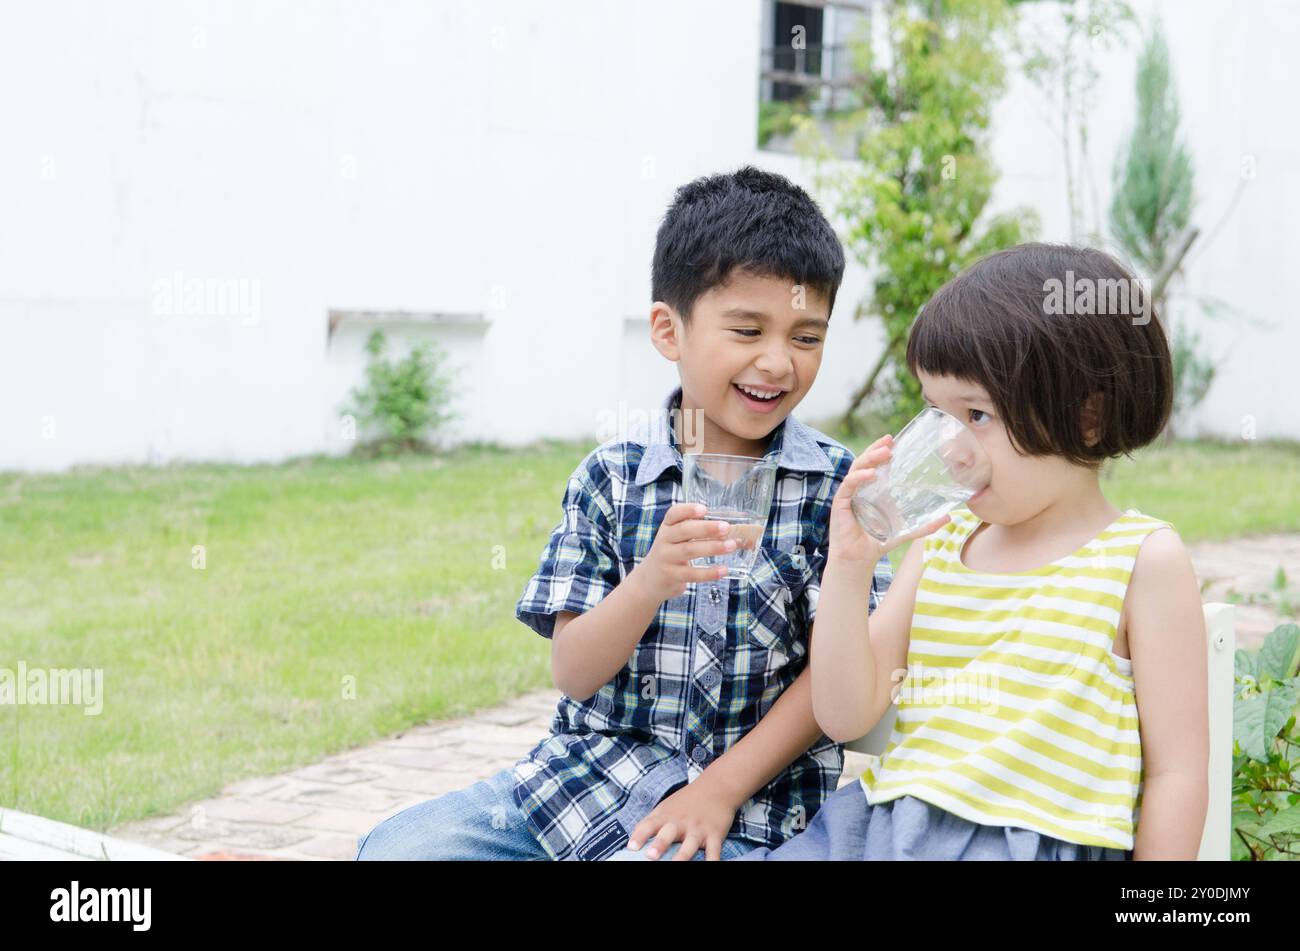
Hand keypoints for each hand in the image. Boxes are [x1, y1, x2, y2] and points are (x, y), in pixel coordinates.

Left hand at [625, 779, 739, 860]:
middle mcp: (681, 822)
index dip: (639, 836)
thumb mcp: (665, 808)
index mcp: (666, 816)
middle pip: (668, 833)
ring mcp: (698, 829)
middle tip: (650, 856)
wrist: (716, 787)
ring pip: (690, 844)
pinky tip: (711, 865)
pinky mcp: (715, 834)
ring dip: (682, 856)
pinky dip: (713, 860)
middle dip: (660, 844)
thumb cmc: (686, 802)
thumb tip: (632, 844)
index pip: (649, 825)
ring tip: (675, 865)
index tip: (631, 847)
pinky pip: (714, 850)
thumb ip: (651, 824)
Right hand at [631, 502, 736, 602]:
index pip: (673, 514)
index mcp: (667, 527)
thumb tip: (736, 532)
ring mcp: (667, 558)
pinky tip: (724, 569)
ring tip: (732, 546)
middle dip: (706, 528)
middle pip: (684, 531)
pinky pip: (692, 573)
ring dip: (712, 548)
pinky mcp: (672, 576)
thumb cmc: (672, 554)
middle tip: (726, 528)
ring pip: (689, 551)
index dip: (688, 510)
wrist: (649, 580)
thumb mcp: (676, 539)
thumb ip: (699, 532)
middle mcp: (664, 540)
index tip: (704, 509)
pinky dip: (709, 572)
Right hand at [828, 434, 950, 564]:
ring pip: (856, 468)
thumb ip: (924, 525)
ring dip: (869, 458)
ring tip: (883, 453)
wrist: (859, 560)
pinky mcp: (841, 503)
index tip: (893, 440)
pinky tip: (870, 475)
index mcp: (871, 489)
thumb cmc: (877, 541)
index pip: (874, 464)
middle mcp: (858, 488)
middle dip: (875, 449)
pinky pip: (848, 485)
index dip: (881, 450)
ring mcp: (849, 494)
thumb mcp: (905, 530)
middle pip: (864, 461)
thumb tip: (949, 518)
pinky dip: (858, 478)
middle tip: (889, 441)